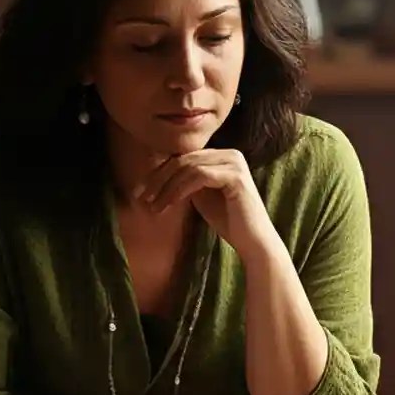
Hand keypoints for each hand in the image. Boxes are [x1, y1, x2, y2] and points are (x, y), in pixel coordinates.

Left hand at [134, 149, 273, 257]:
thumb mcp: (200, 196)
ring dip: (166, 187)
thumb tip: (156, 177)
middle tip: (142, 198)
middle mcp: (230, 153)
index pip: (183, 158)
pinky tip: (168, 204)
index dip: (159, 173)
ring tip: (153, 206)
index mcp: (221, 155)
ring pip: (188, 167)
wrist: (252, 241)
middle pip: (184, 159)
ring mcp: (234, 162)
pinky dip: (179, 190)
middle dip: (159, 179)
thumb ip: (185, 182)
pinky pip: (199, 176)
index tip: (141, 192)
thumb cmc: (227, 221)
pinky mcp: (235, 175)